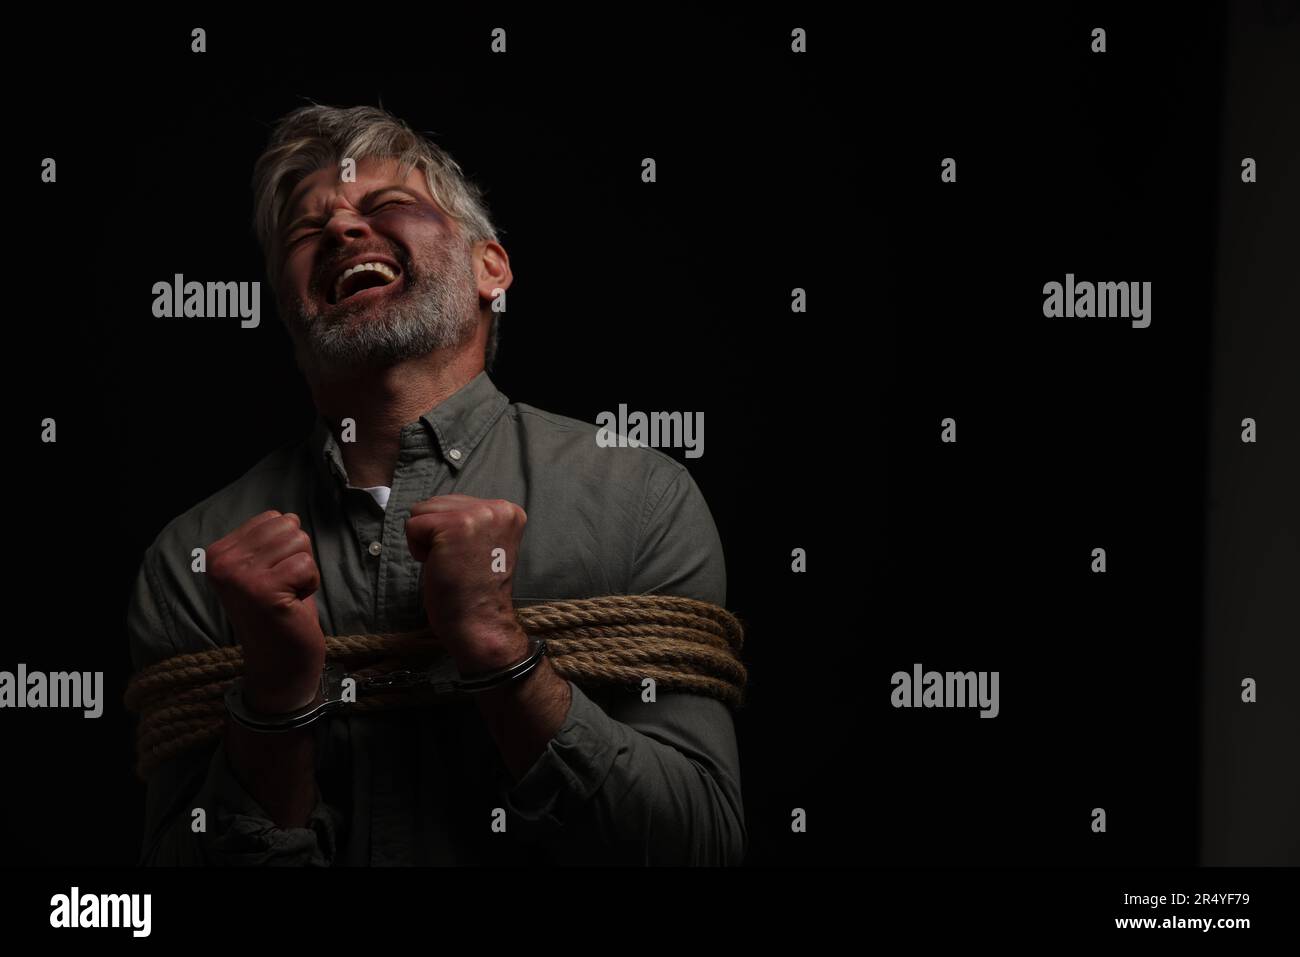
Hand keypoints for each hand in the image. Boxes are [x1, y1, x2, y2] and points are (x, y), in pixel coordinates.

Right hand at [207, 510, 325, 713]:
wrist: (279, 664)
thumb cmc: (281, 613)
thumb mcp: (265, 569)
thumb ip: (269, 541)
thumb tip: (288, 515)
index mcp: (217, 552)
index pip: (274, 517)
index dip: (288, 547)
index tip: (275, 577)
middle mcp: (221, 562)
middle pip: (288, 526)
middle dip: (299, 556)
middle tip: (285, 588)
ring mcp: (238, 576)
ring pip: (299, 542)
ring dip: (305, 570)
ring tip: (288, 595)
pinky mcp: (262, 590)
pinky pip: (307, 564)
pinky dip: (310, 584)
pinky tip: (293, 604)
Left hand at [405, 494, 529, 672]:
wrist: (480, 622)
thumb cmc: (475, 590)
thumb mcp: (483, 543)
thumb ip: (471, 520)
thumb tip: (435, 506)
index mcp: (508, 511)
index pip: (457, 502)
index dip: (450, 531)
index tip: (468, 557)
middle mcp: (498, 507)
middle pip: (438, 502)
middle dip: (436, 532)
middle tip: (456, 562)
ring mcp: (478, 514)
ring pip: (422, 510)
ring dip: (426, 540)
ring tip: (448, 562)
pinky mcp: (455, 525)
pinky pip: (413, 525)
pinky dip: (417, 549)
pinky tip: (438, 565)